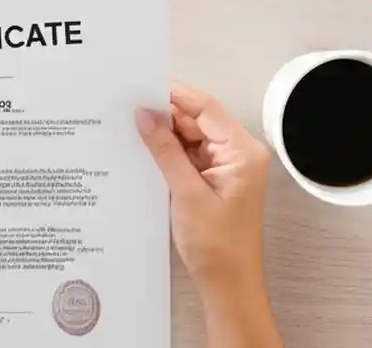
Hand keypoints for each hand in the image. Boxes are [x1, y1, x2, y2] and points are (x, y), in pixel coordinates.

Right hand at [136, 83, 281, 347]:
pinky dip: (170, 154)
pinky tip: (146, 152)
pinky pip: (191, 156)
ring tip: (131, 129)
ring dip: (165, 136)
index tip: (143, 87)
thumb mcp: (186, 193)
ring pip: (192, 138)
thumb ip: (165, 150)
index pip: (207, 108)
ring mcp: (228, 167)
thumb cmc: (217, 246)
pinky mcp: (217, 180)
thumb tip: (144, 115)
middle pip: (198, 121)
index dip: (175, 95)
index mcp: (243, 151)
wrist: (229, 285)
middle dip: (165, 116)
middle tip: (129, 109)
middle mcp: (240, 154)